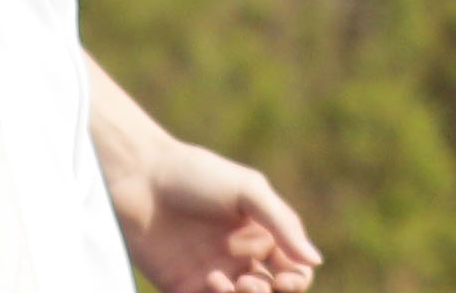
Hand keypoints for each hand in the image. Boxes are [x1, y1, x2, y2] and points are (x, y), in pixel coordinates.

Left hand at [108, 127, 320, 292]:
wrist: (139, 177)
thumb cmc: (196, 175)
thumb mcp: (247, 190)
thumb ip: (282, 225)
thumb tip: (316, 261)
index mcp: (261, 233)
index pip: (294, 270)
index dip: (297, 280)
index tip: (286, 277)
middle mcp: (240, 259)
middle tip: (249, 281)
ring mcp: (213, 276)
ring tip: (230, 282)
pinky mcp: (183, 289)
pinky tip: (210, 282)